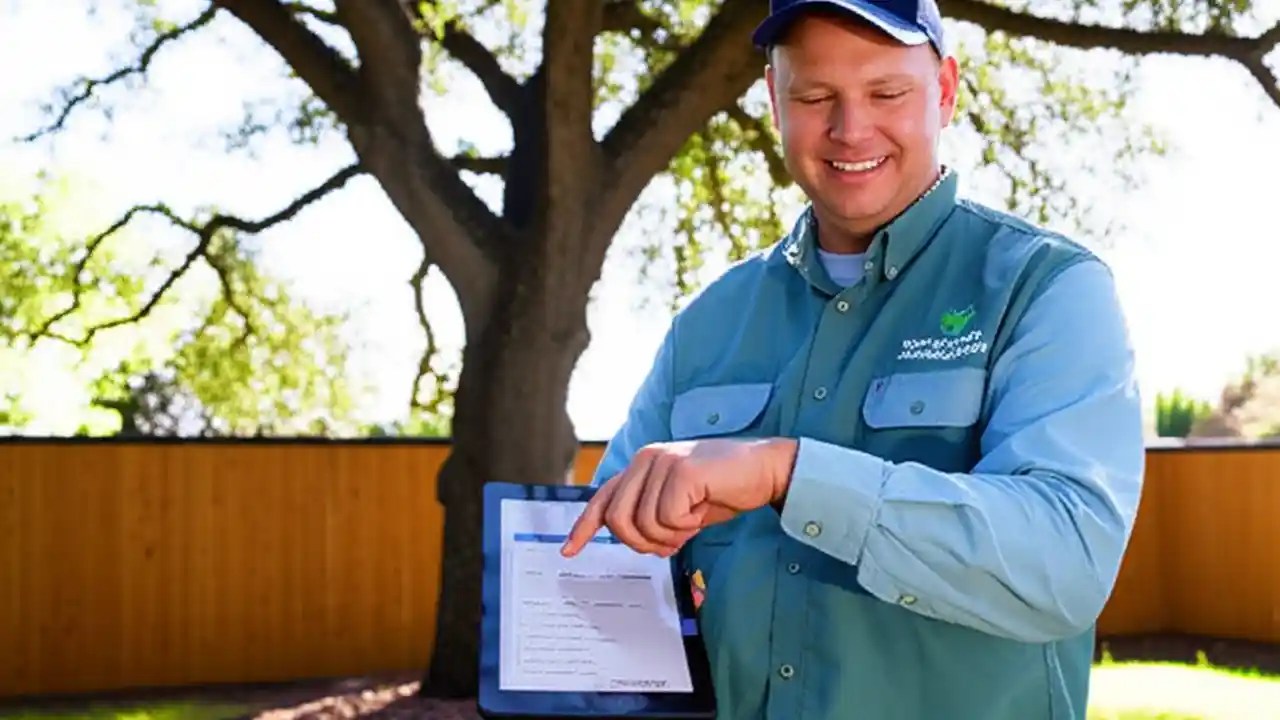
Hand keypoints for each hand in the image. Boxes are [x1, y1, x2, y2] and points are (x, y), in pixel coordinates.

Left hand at [560, 437, 797, 557]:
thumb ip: (652, 517)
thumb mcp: (681, 507)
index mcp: (642, 466)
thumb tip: (633, 540)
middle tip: (671, 542)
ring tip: (692, 520)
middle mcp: (646, 459)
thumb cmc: (725, 489)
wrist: (765, 470)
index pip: (603, 498)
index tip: (570, 550)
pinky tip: (702, 511)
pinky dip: (687, 527)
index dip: (585, 526)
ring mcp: (662, 462)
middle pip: (618, 520)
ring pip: (643, 524)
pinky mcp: (680, 471)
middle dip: (643, 543)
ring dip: (671, 535)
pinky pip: (668, 519)